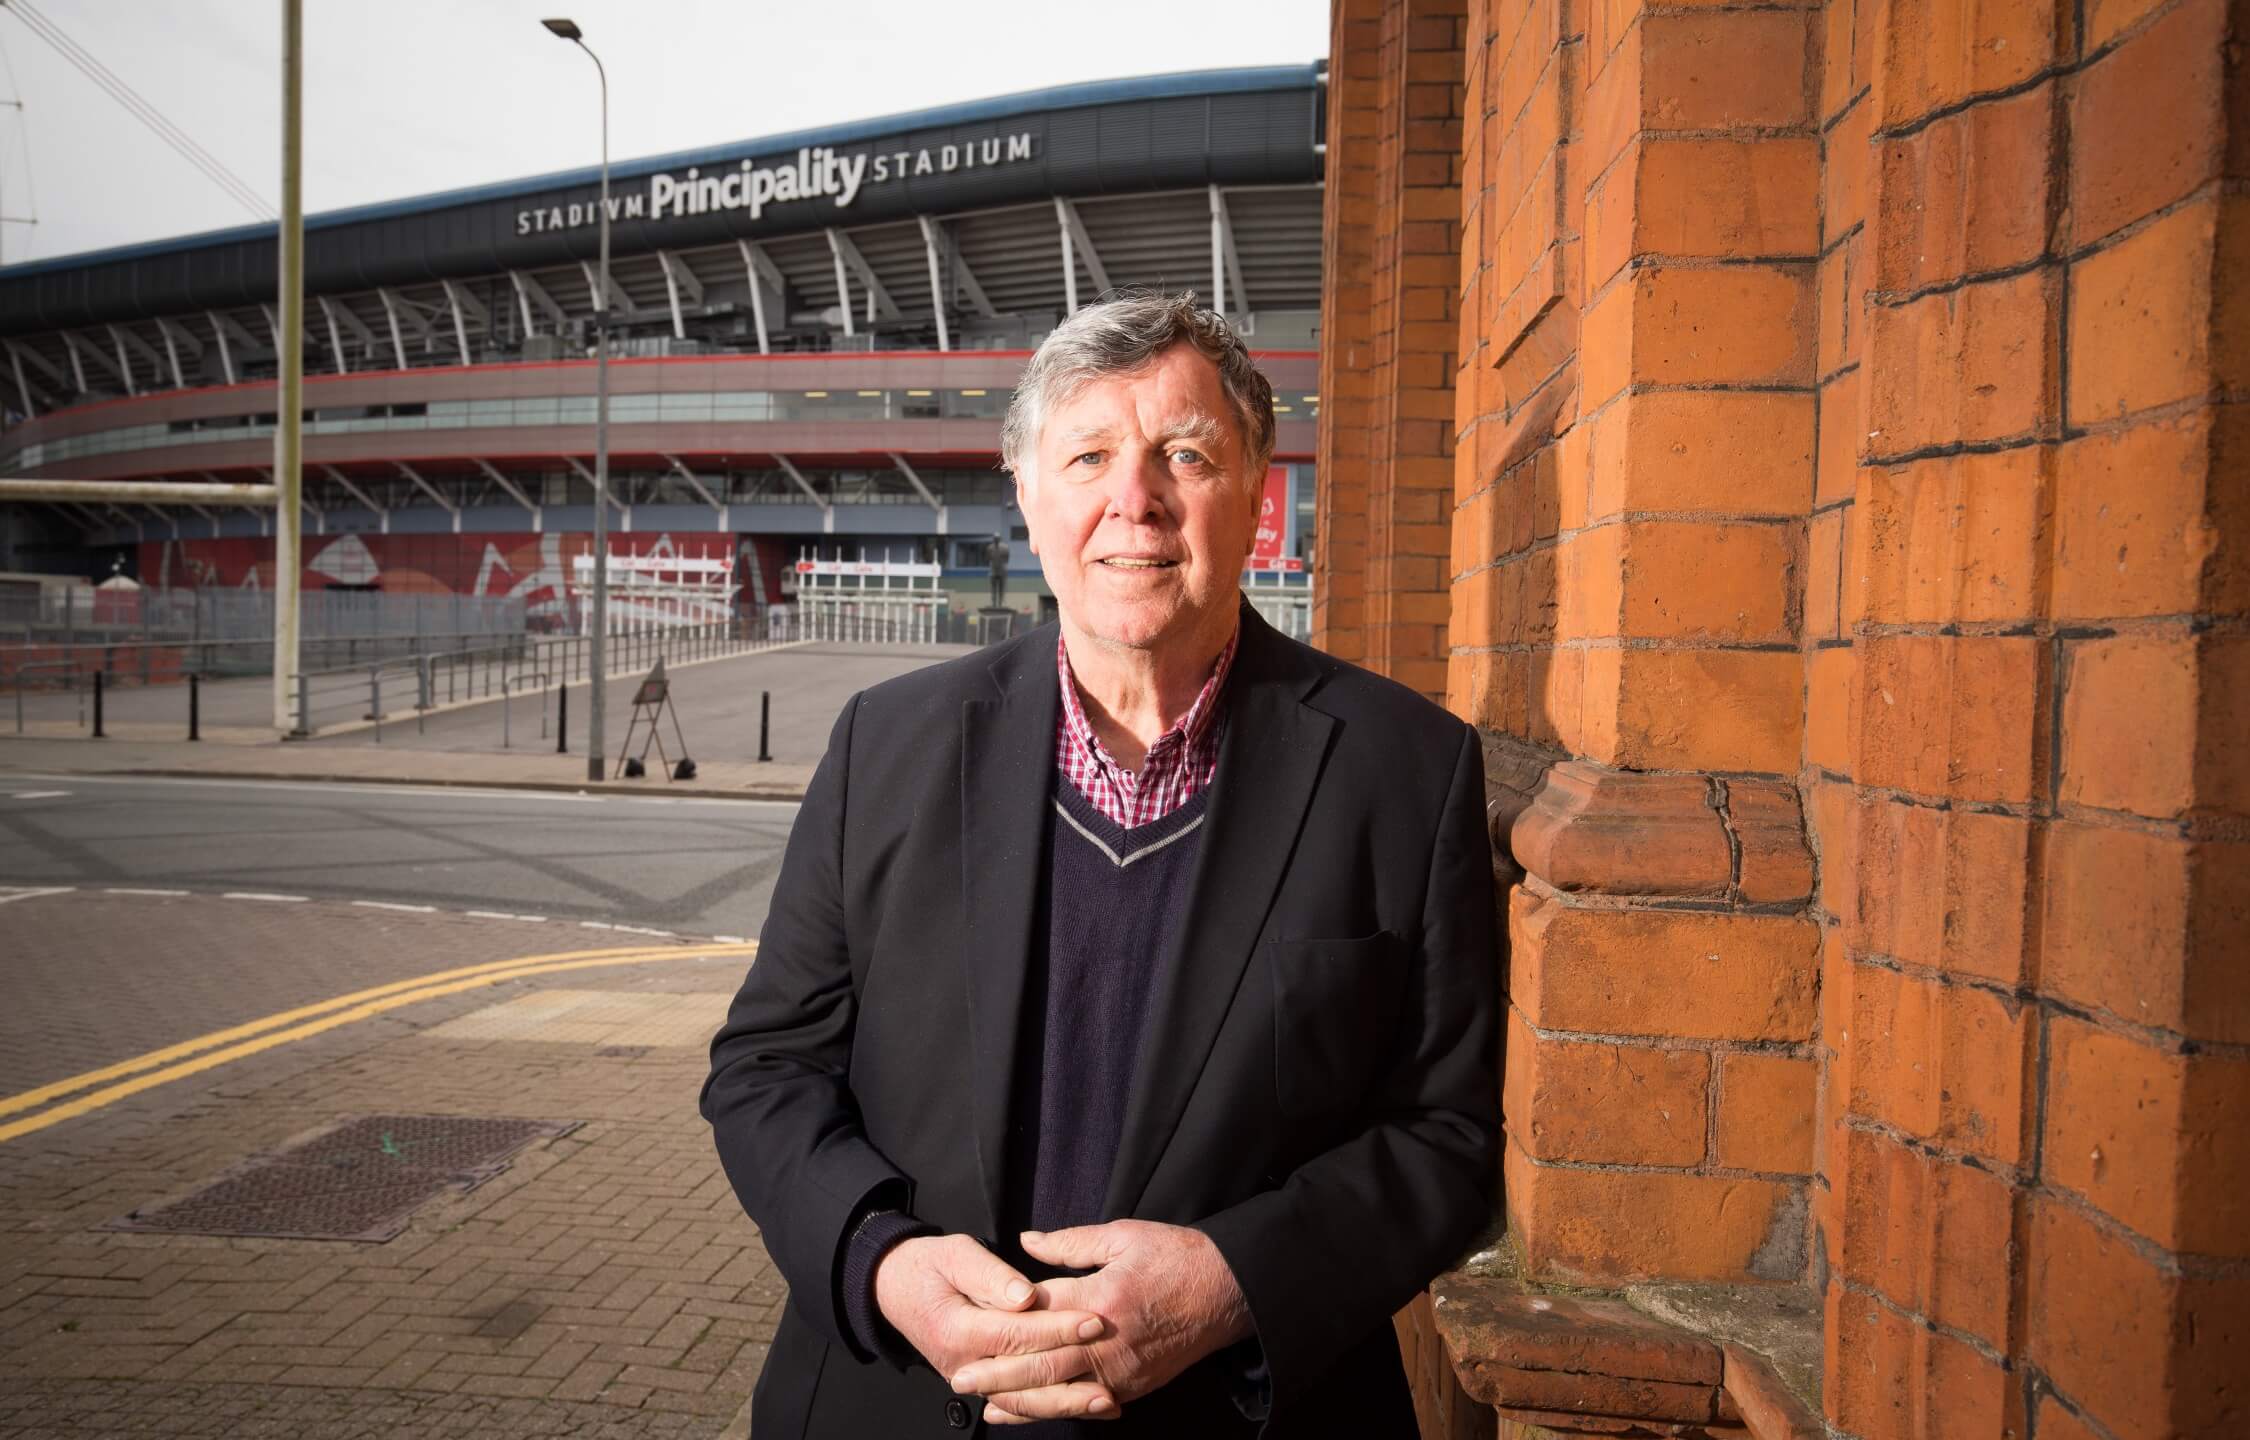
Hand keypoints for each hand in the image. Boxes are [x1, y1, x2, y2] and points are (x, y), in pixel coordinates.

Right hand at [873, 1233, 1117, 1418]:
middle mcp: (964, 1364)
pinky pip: (1019, 1401)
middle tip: (1111, 1365)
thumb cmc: (930, 1267)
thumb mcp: (954, 1255)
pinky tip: (1084, 1407)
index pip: (1016, 1333)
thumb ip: (990, 1276)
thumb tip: (1025, 1296)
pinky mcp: (983, 1384)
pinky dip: (1051, 1407)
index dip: (1057, 1327)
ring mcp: (973, 1379)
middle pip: (1025, 1377)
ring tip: (1107, 1400)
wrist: (895, 1290)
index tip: (1093, 1319)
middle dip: (1072, 1373)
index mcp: (958, 1329)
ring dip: (1066, 1402)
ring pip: (1024, 1400)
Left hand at [953, 1220, 1252, 1425]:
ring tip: (985, 1404)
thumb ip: (1070, 1243)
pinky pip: (1086, 1403)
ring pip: (1061, 1391)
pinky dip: (1055, 1409)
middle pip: (1041, 1361)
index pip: (1039, 1312)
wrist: (1229, 1292)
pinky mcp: (1134, 1386)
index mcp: (1101, 1297)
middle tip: (960, 1378)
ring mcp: (1122, 1370)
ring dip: (1020, 1399)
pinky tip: (1031, 1412)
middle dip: (998, 1373)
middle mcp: (1108, 1341)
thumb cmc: (1177, 1257)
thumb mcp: (1123, 1235)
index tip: (969, 1324)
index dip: (1002, 1319)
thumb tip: (1025, 1240)